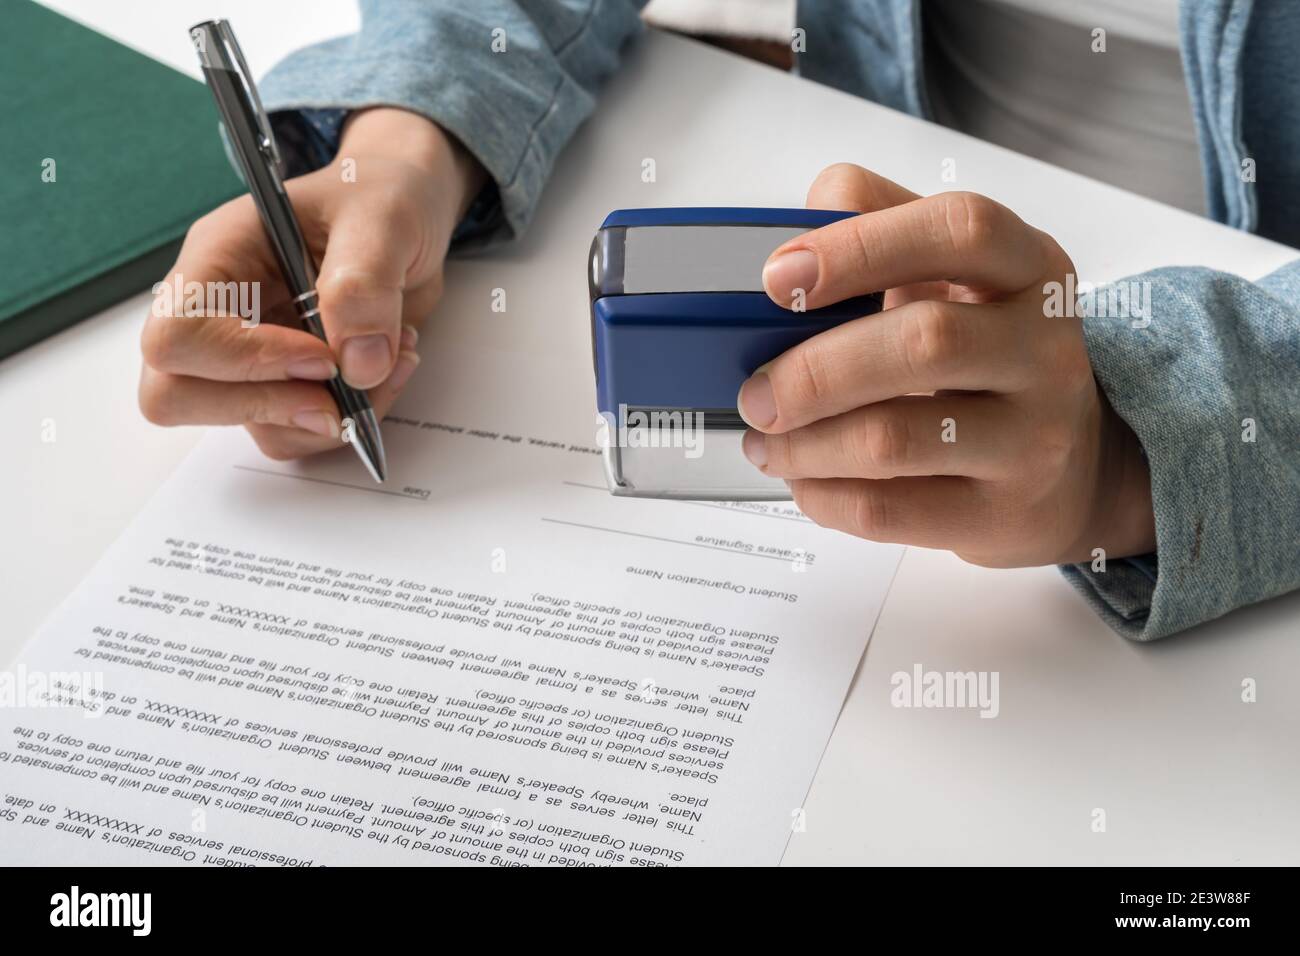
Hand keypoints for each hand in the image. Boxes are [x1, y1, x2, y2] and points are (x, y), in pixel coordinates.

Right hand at [139, 108, 485, 459]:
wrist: (411, 213)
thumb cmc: (382, 196)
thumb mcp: (384, 218)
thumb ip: (366, 283)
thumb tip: (356, 364)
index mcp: (219, 256)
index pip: (177, 334)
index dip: (244, 361)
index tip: (324, 357)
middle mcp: (221, 311)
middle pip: (174, 396)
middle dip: (266, 406)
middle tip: (343, 386)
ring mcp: (251, 354)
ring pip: (249, 425)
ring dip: (329, 415)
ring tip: (389, 360)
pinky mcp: (289, 381)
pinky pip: (299, 430)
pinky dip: (350, 418)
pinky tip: (387, 368)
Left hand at [739, 164, 1155, 566]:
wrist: (1074, 467)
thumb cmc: (986, 356)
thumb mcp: (953, 275)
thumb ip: (879, 224)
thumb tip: (793, 226)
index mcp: (1028, 267)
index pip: (958, 230)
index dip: (859, 247)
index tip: (778, 278)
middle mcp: (1044, 349)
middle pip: (922, 343)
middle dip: (812, 370)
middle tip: (755, 392)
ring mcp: (1033, 439)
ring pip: (893, 438)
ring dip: (804, 443)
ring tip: (765, 439)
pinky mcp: (1003, 516)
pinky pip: (889, 510)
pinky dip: (824, 495)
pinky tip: (804, 479)